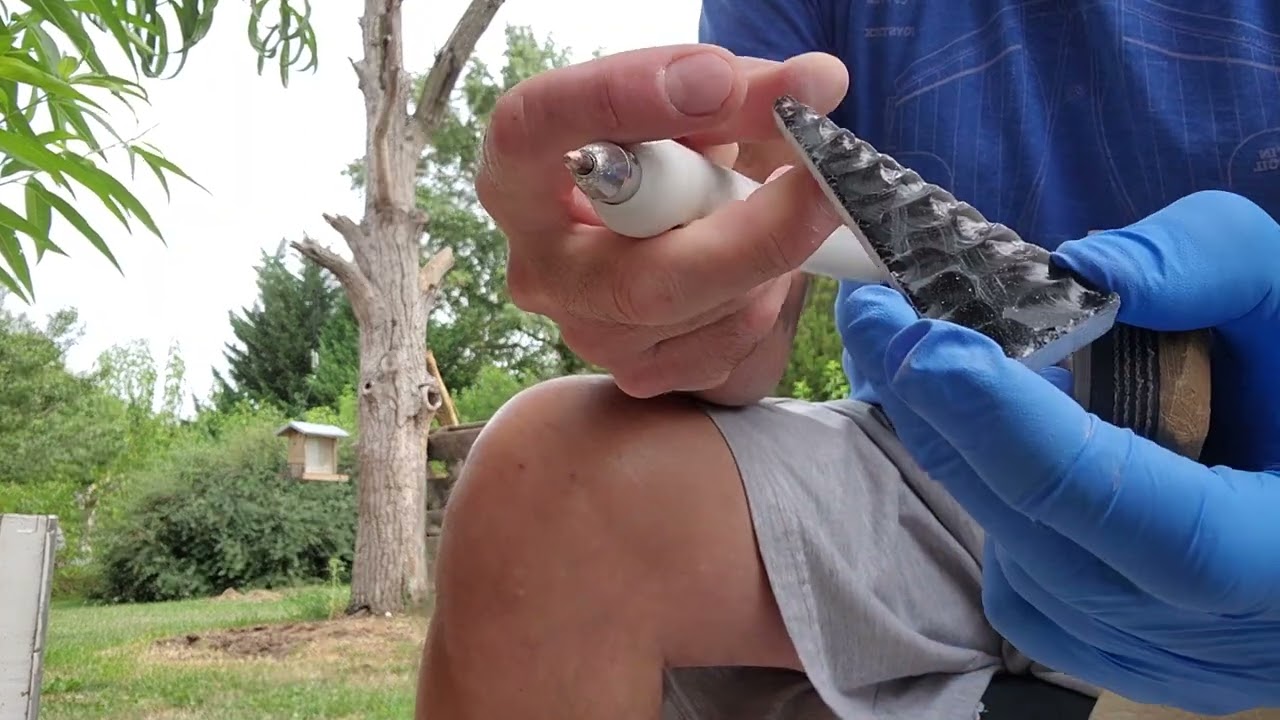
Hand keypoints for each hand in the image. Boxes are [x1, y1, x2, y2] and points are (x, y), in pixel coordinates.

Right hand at [478, 45, 847, 401]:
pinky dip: (766, 297)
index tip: (716, 79)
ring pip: (701, 311)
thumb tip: (814, 85)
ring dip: (767, 259)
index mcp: (520, 174)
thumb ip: (743, 93)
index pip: (536, 132)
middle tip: (825, 188)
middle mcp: (540, 266)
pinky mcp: (638, 374)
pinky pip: (728, 343)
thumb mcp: (694, 110)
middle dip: (752, 236)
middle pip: (640, 277)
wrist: (677, 237)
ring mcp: (586, 332)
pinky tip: (756, 266)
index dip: (619, 101)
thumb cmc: (674, 159)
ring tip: (774, 211)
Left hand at [838, 190, 1279, 713]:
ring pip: (1013, 560)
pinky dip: (994, 507)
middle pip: (1032, 531)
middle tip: (872, 317)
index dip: (1008, 424)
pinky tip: (995, 439)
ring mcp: (1155, 655)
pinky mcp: (1119, 657)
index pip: (1114, 498)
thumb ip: (1211, 265)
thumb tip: (1080, 267)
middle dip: (938, 416)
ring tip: (928, 360)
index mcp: (1265, 547)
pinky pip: (1022, 588)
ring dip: (959, 456)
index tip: (926, 342)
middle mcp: (1203, 628)